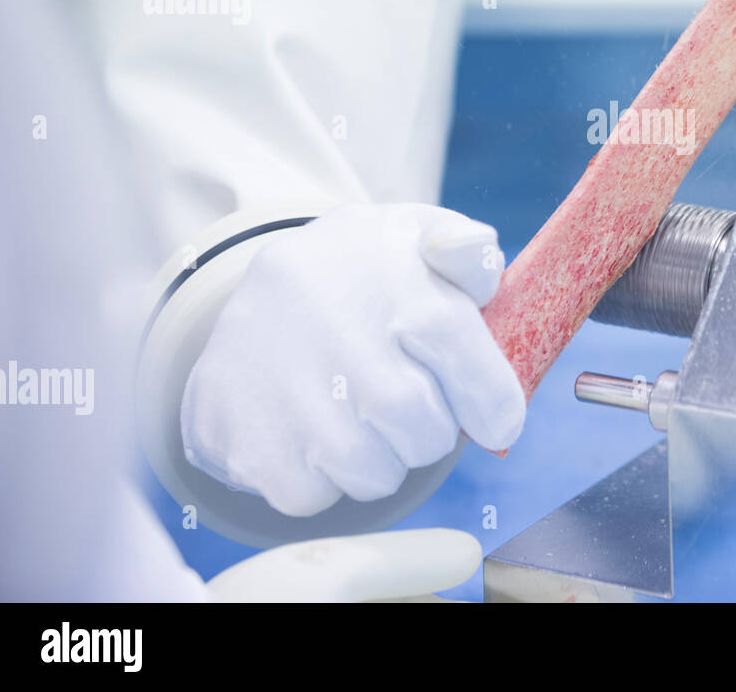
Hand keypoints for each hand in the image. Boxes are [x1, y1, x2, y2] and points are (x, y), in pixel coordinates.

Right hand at [181, 203, 523, 516]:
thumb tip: (484, 273)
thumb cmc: (365, 276)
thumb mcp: (416, 238)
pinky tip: (308, 432)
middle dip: (430, 434)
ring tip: (357, 415)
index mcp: (389, 270)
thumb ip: (467, 250)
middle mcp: (333, 323)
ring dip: (381, 462)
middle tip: (412, 411)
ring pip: (372, 473)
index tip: (499, 422)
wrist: (257, 296)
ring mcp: (281, 380)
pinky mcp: (237, 431)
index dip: (492, 401)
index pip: (460, 349)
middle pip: (423, 429)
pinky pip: (311, 497)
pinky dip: (322, 482)